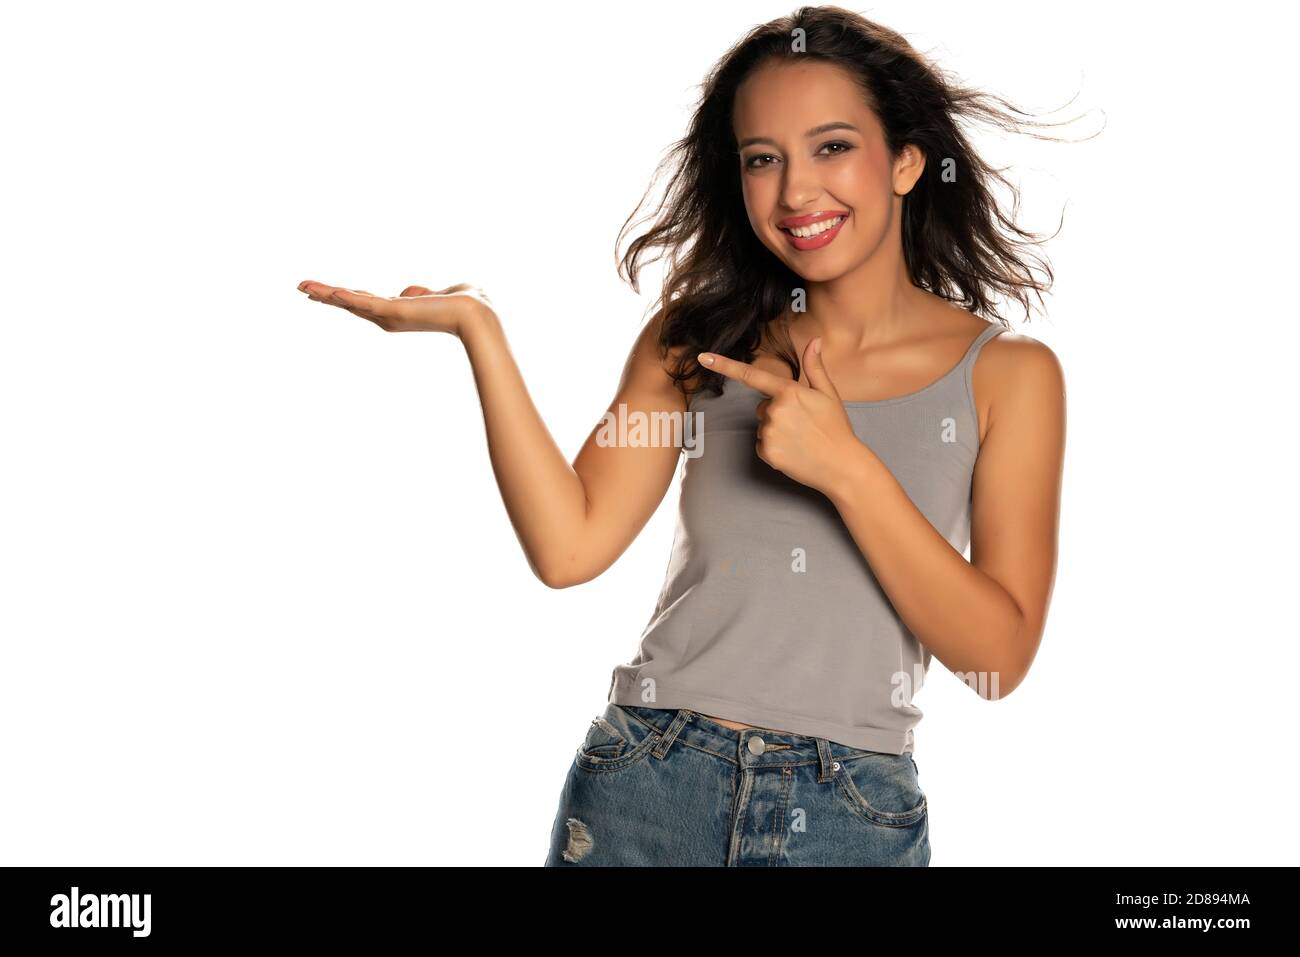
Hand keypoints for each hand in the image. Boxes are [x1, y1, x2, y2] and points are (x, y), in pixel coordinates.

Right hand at [296, 280, 493, 336]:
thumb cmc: (467, 305)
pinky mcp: (394, 310)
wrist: (478, 315)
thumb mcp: (438, 294)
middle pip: (351, 303)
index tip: (325, 291)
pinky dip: (345, 296)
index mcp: (400, 313)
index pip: (365, 302)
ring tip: (303, 287)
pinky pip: (364, 302)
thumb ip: (421, 294)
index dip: (345, 296)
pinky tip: (328, 291)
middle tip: (302, 288)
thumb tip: (411, 293)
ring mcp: (391, 315)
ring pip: (352, 302)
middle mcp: (391, 317)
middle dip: (326, 295)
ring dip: (327, 294)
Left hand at [698, 336, 866, 495]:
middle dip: (777, 412)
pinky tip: (793, 451)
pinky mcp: (766, 452)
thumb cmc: (836, 428)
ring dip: (776, 430)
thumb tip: (814, 340)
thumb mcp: (828, 394)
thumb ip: (815, 367)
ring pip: (762, 425)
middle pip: (762, 406)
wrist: (841, 465)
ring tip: (800, 439)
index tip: (703, 357)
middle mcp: (774, 410)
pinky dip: (774, 447)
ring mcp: (768, 432)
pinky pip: (761, 444)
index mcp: (788, 392)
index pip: (751, 375)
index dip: (724, 365)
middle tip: (802, 424)